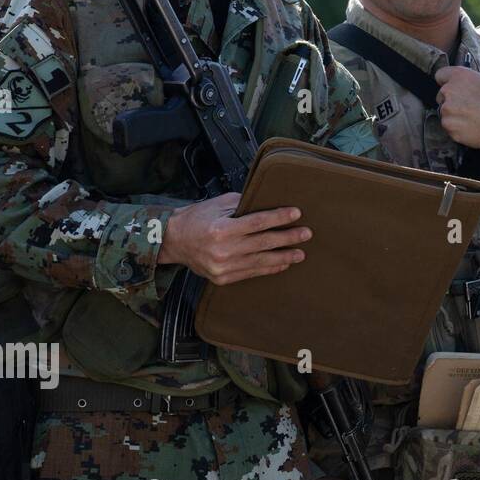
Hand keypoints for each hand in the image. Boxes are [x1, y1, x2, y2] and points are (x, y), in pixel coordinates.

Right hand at [157, 193, 310, 284]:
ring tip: (300, 254)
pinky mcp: (223, 278)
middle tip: (306, 234)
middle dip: (288, 238)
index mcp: (221, 228)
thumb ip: (243, 203)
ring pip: (261, 262)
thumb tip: (268, 201)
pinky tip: (282, 264)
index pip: (258, 222)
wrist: (172, 242)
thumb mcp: (217, 204)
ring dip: (284, 258)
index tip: (296, 213)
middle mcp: (223, 250)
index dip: (279, 218)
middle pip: (264, 243)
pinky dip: (269, 268)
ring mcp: (223, 267)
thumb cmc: (196, 219)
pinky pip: (252, 273)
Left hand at [434, 65, 479, 163]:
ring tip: (474, 119)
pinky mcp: (449, 127)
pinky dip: (458, 129)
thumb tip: (457, 85)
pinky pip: (450, 128)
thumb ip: (465, 81)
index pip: (440, 75)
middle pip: (441, 96)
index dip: (447, 82)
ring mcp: (447, 110)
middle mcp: (448, 91)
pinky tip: (473, 127)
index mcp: (458, 75)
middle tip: (469, 107)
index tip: (454, 89)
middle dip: (451, 101)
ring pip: (445, 113)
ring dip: (455, 116)